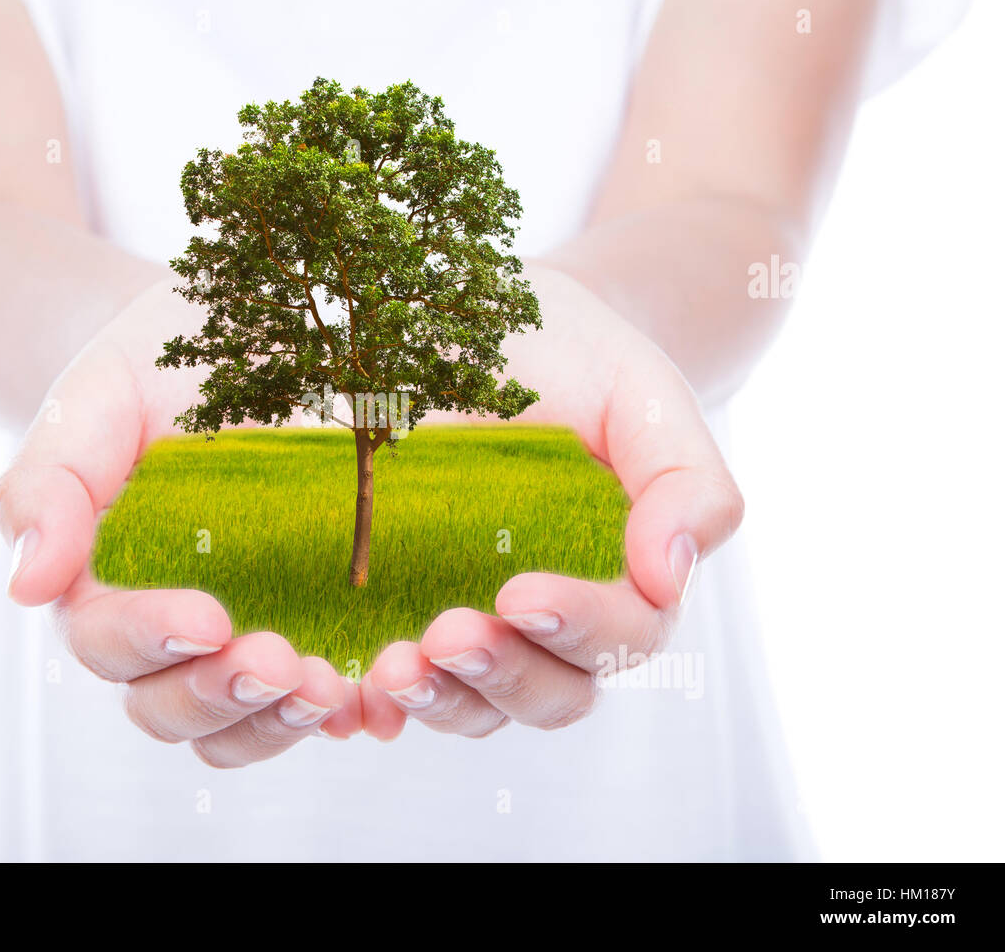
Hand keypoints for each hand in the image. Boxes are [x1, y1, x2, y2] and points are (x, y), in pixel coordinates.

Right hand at [0, 276, 361, 766]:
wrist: (267, 325)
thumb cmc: (169, 358)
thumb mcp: (98, 395)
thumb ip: (48, 483)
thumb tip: (27, 586)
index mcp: (106, 581)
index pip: (108, 639)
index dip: (150, 638)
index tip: (208, 618)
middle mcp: (174, 628)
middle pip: (173, 709)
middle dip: (222, 696)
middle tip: (279, 661)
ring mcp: (253, 634)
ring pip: (246, 727)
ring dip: (283, 721)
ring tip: (332, 690)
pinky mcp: (327, 628)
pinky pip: (332, 701)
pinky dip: (354, 713)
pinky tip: (379, 702)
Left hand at [360, 264, 744, 738]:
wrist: (479, 320)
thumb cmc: (574, 361)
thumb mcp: (643, 396)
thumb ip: (686, 481)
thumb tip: (670, 576)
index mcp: (621, 581)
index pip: (618, 637)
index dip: (577, 627)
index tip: (519, 591)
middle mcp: (547, 623)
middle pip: (547, 694)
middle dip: (500, 674)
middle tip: (446, 636)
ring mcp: (472, 626)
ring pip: (470, 707)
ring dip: (435, 701)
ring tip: (391, 671)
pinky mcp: (396, 617)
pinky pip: (388, 692)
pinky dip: (369, 707)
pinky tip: (342, 698)